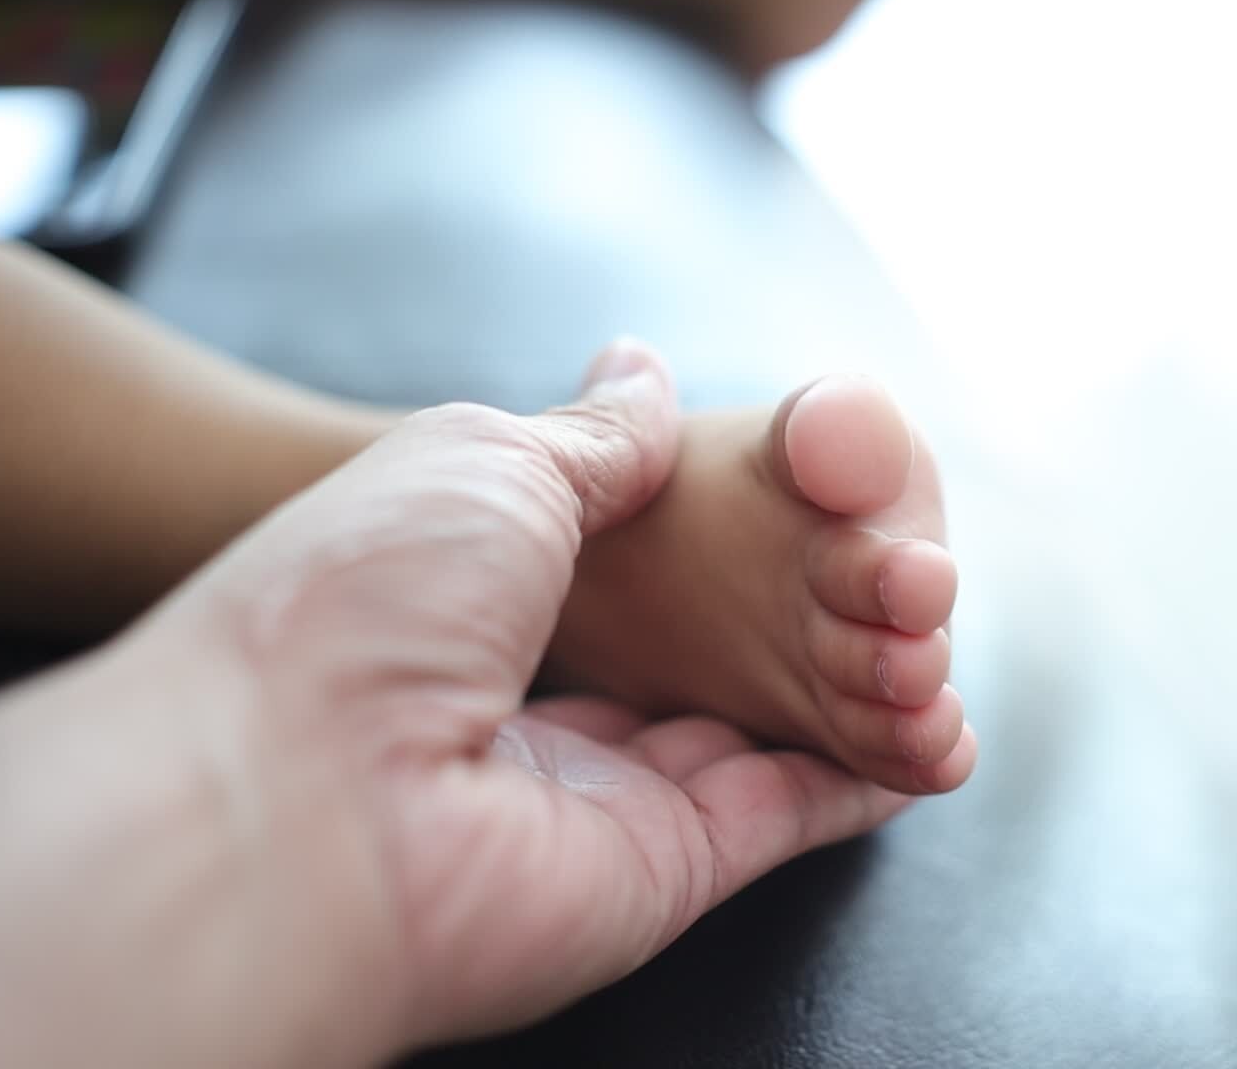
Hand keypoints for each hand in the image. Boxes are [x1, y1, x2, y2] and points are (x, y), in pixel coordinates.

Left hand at [0, 343, 910, 1068]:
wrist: (304, 783)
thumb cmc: (362, 601)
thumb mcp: (487, 455)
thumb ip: (594, 437)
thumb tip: (644, 368)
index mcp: (499, 593)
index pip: (655, 565)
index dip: (753, 533)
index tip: (834, 500)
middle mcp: (552, 698)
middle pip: (723, 653)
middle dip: (829, 608)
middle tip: (907, 569)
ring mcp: (608, 789)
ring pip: (769, 734)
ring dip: (868, 684)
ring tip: (932, 632)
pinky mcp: (663, 867)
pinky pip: (787, 818)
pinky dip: (871, 780)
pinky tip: (930, 736)